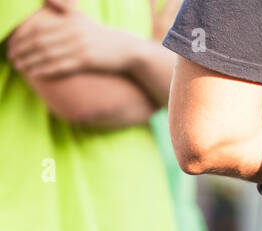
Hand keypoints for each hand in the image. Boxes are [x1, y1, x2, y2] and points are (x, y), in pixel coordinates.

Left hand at [8, 5, 128, 79]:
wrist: (129, 50)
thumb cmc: (103, 37)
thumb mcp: (83, 20)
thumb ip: (64, 11)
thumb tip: (46, 2)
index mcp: (69, 21)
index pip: (38, 27)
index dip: (21, 36)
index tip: (11, 43)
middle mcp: (72, 32)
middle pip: (39, 40)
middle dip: (22, 49)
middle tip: (10, 56)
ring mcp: (80, 46)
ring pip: (48, 54)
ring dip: (30, 60)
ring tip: (18, 66)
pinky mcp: (87, 61)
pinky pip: (61, 65)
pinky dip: (46, 69)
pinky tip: (35, 73)